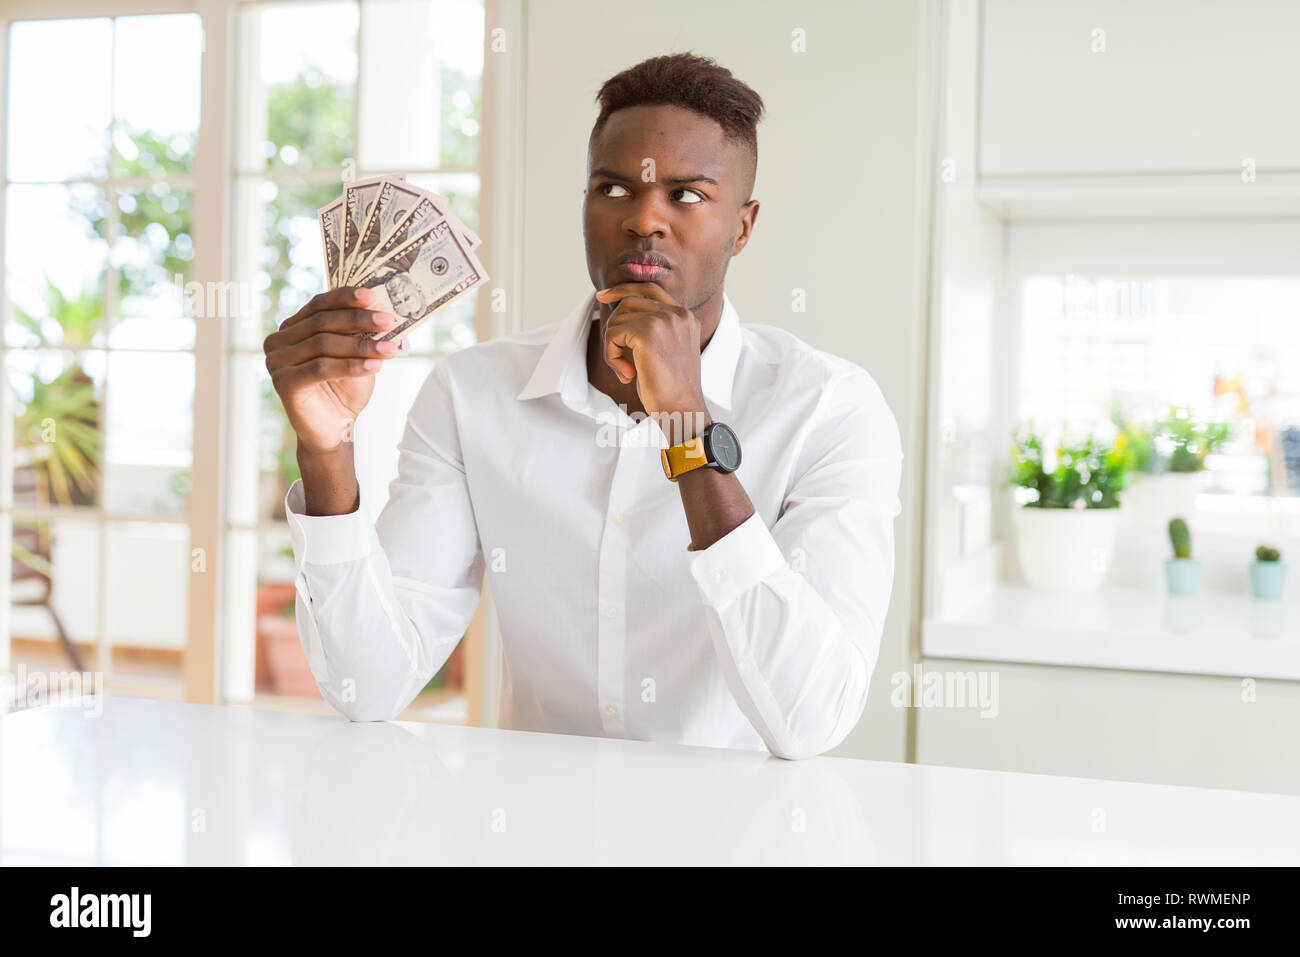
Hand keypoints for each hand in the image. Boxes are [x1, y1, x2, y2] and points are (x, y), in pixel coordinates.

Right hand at [263, 286, 398, 453]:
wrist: (335, 429)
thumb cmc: (344, 389)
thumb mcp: (356, 355)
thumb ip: (360, 333)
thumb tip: (383, 309)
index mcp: (293, 328)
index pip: (319, 304)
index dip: (345, 298)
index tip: (373, 296)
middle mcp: (279, 341)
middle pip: (322, 322)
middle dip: (359, 320)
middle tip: (388, 321)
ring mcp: (277, 362)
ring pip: (323, 344)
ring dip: (361, 345)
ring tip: (389, 349)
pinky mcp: (284, 383)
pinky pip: (321, 368)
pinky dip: (350, 365)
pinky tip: (375, 366)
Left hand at [595, 282, 708, 424]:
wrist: (681, 410)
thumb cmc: (671, 389)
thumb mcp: (666, 351)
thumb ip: (652, 329)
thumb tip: (619, 312)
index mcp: (685, 317)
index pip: (650, 289)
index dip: (623, 290)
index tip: (602, 297)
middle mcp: (677, 313)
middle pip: (628, 301)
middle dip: (614, 327)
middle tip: (616, 356)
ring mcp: (664, 320)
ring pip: (618, 319)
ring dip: (613, 346)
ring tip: (626, 370)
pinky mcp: (647, 332)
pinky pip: (613, 335)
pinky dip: (611, 356)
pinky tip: (627, 375)